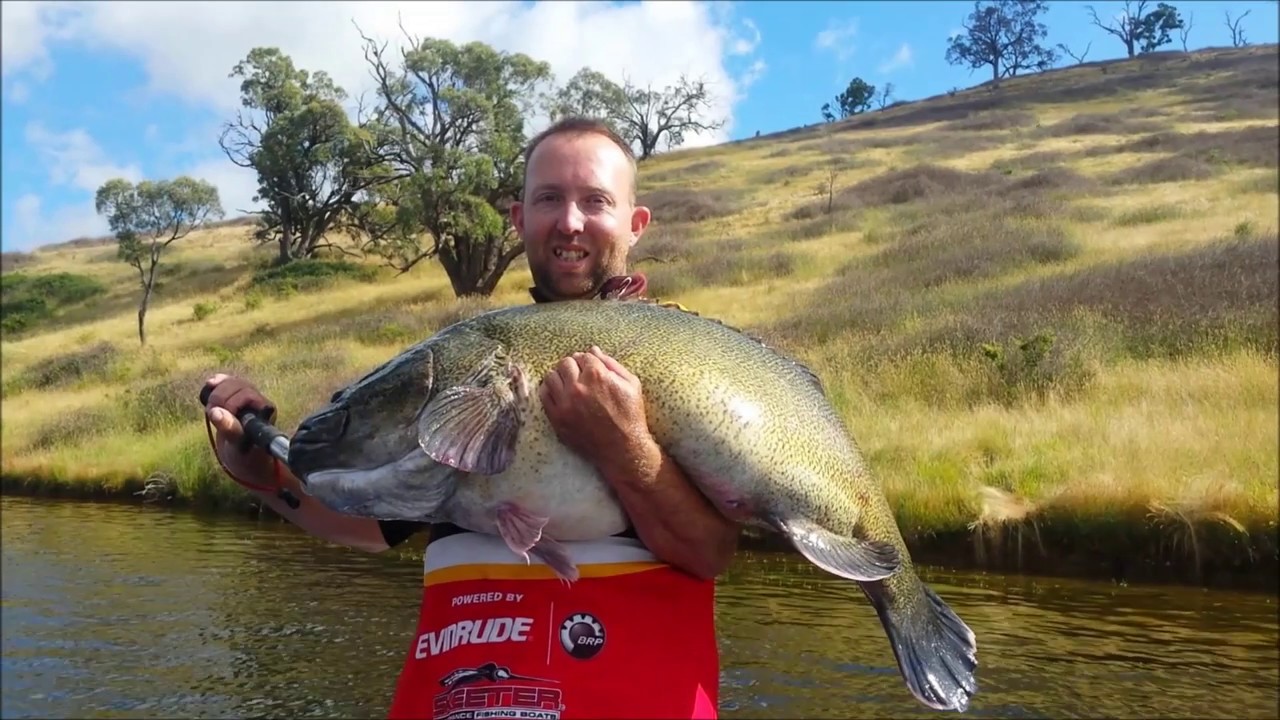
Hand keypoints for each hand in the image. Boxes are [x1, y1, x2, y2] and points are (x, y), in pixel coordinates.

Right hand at [202, 373, 277, 483]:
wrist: (245, 460)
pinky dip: (218, 383)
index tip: (217, 416)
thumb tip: (215, 412)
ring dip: (217, 391)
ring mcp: (248, 398)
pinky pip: (228, 383)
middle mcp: (259, 401)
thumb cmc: (247, 457)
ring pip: (232, 383)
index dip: (229, 403)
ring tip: (209, 407)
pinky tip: (210, 384)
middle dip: (220, 397)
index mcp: (265, 411)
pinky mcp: (237, 398)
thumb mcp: (238, 446)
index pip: (247, 394)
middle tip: (210, 413)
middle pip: (238, 385)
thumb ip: (230, 430)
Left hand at [539, 346, 655, 479]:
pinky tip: (559, 394)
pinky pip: (544, 396)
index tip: (589, 369)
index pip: (583, 356)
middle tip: (579, 376)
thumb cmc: (631, 416)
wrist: (623, 449)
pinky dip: (549, 391)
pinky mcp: (557, 419)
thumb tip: (593, 350)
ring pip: (551, 377)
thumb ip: (611, 364)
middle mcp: (578, 387)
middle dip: (573, 367)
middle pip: (565, 363)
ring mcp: (565, 404)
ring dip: (559, 377)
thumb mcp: (631, 385)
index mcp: (597, 375)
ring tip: (568, 384)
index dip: (587, 361)